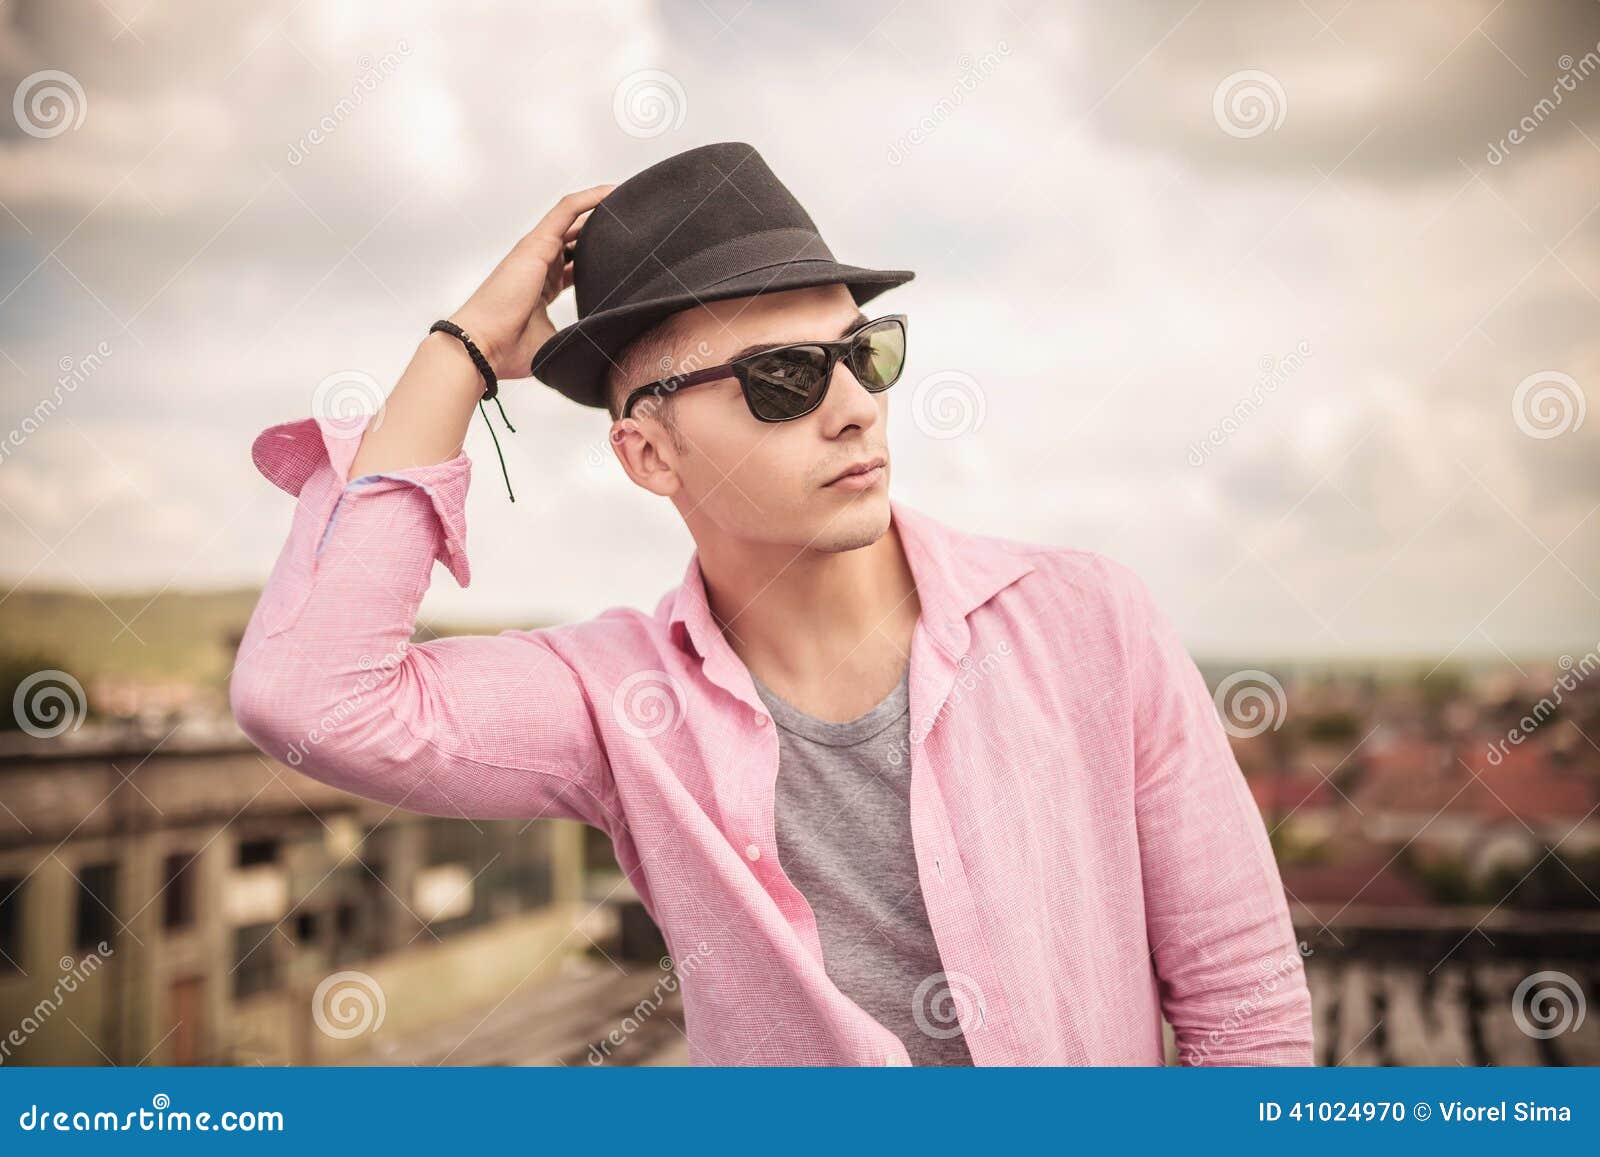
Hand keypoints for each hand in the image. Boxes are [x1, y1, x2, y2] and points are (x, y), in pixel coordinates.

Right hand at [448, 183, 614, 379]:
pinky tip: (612, 191)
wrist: (483, 346)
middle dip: (605, 232)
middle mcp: (540, 265)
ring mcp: (537, 251)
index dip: (601, 259)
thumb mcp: (557, 341)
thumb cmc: (510, 350)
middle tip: (638, 226)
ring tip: (630, 201)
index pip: (577, 266)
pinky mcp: (537, 242)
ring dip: (601, 208)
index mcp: (544, 288)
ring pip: (574, 219)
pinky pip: (567, 210)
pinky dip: (589, 198)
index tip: (628, 258)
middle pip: (578, 240)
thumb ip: (579, 333)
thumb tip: (606, 340)